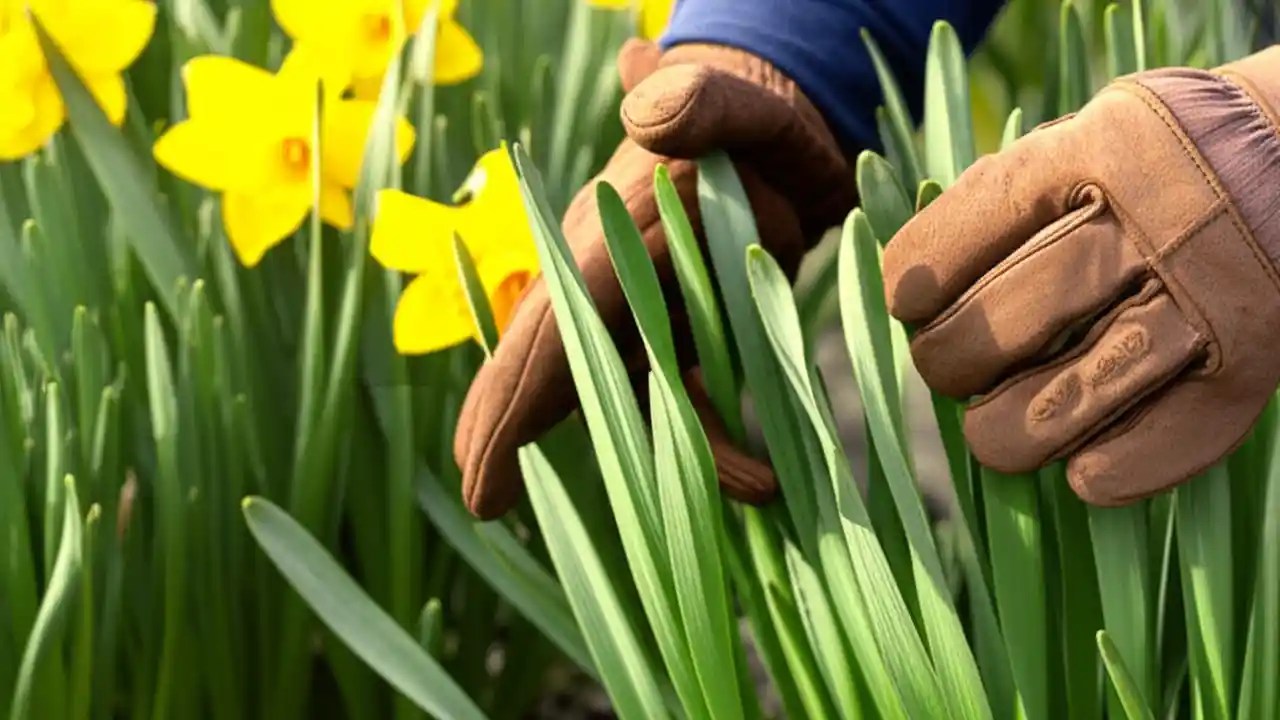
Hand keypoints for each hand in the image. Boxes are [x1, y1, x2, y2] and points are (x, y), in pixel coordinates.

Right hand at [454, 40, 854, 518]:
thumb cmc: (753, 117)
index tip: (476, 477)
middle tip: (479, 499)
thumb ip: (696, 101)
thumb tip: (650, 115)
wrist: (785, 140)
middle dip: (513, 430)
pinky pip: (694, 395)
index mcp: (608, 235)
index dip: (509, 402)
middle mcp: (612, 280)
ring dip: (682, 453)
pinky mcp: (694, 329)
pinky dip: (718, 440)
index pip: (549, 326)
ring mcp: (650, 309)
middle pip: (558, 366)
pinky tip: (764, 478)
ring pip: (638, 395)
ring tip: (753, 486)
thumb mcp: (731, 100)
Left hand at [883, 47, 1279, 504]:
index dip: (924, 272)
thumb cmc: (1163, 157)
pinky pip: (1174, 436)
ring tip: (988, 431)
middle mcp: (1165, 219)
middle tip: (945, 367)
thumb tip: (916, 286)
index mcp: (1105, 147)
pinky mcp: (1257, 361)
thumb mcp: (1091, 133)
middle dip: (954, 359)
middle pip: (1019, 315)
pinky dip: (1117, 470)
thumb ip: (1016, 192)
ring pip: (1082, 391)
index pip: (980, 219)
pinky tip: (1079, 473)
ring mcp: (1216, 294)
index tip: (907, 303)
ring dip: (1010, 431)